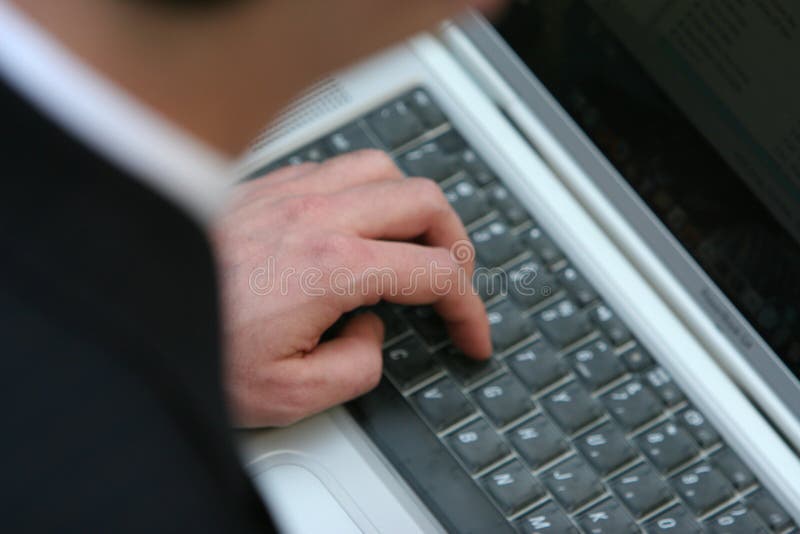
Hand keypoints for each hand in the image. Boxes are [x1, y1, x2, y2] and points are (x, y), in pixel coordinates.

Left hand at [212, 150, 490, 426]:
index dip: (469, 308)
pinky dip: (364, 190)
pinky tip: (354, 223)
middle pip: (423, 202)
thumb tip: (373, 332)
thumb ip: (357, 366)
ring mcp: (290, 193)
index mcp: (333, 267)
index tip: (470, 333)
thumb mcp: (289, 395)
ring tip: (412, 243)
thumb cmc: (197, 346)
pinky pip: (336, 167)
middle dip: (457, 243)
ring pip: (383, 169)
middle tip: (455, 281)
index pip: (437, 272)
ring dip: (411, 206)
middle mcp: (317, 217)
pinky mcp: (266, 186)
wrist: (130, 308)